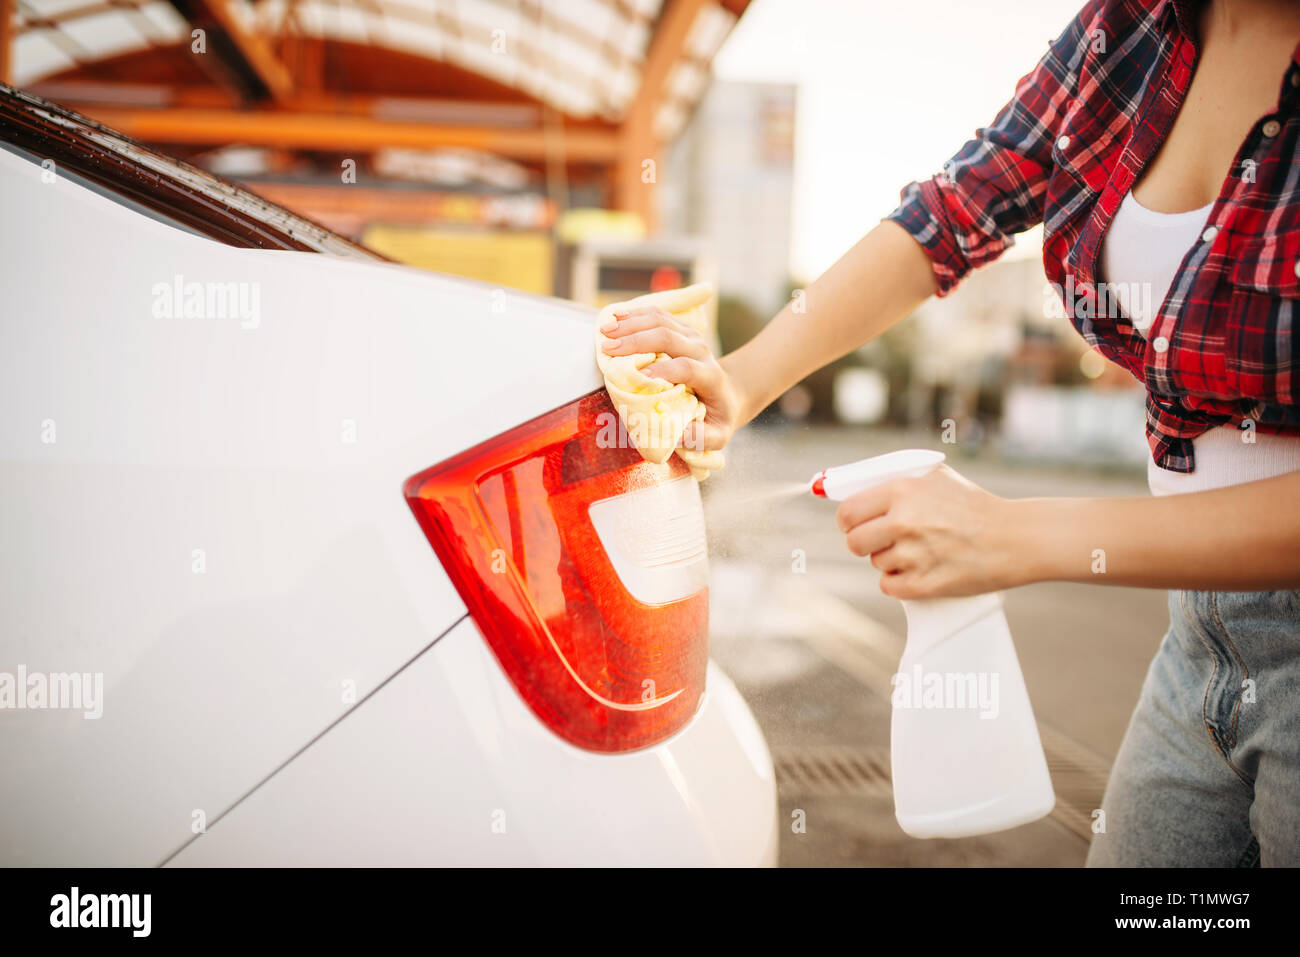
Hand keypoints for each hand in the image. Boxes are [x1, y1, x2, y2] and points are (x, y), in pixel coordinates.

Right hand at [599, 306, 743, 451]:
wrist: (729, 392)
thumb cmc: (717, 417)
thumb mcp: (717, 435)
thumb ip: (701, 438)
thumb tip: (677, 436)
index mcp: (710, 377)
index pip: (686, 367)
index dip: (664, 370)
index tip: (638, 376)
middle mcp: (701, 351)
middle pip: (668, 336)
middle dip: (636, 340)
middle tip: (608, 348)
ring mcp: (691, 336)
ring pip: (660, 320)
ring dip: (630, 323)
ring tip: (604, 331)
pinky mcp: (681, 329)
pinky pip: (657, 314)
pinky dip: (634, 314)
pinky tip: (615, 316)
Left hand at [835, 465, 1024, 598]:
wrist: (1014, 538)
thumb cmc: (974, 506)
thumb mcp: (936, 477)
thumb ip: (896, 480)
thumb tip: (855, 487)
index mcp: (902, 491)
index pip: (848, 512)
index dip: (849, 521)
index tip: (854, 525)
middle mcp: (904, 521)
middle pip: (854, 542)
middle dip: (864, 543)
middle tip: (881, 541)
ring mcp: (914, 555)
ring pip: (875, 563)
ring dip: (890, 560)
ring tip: (919, 551)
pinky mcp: (924, 584)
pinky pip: (889, 586)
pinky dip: (899, 582)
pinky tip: (919, 570)